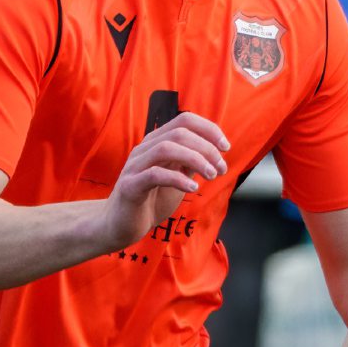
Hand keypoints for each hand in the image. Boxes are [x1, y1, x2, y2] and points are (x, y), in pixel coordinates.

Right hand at [104, 112, 228, 247]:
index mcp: (157, 143)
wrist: (122, 226)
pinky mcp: (130, 186)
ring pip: (166, 148)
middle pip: (179, 132)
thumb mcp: (178, 177)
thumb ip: (191, 163)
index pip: (184, 121)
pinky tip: (193, 188)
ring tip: (211, 175)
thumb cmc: (152, 200)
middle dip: (206, 148)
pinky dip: (178, 179)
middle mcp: (144, 149)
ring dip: (195, 159)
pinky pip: (154, 174)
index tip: (226, 148)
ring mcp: (135, 166)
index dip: (209, 130)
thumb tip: (214, 152)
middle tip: (220, 169)